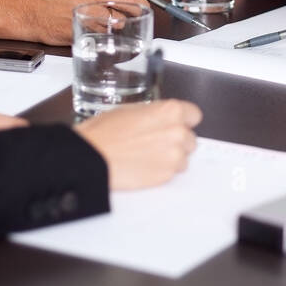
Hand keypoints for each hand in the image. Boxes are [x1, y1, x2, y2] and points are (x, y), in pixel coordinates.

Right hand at [14, 0, 163, 44]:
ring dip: (126, 20)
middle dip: (142, 5)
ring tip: (118, 18)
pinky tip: (103, 28)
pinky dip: (111, 32)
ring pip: (123, 18)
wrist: (26, 9)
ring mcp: (88, 9)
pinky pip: (108, 32)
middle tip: (142, 8)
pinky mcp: (83, 28)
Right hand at [75, 99, 201, 189]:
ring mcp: (174, 156)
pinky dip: (161, 171)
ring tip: (146, 156)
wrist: (91, 158)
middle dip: (176, 141)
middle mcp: (178, 132)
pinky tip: (142, 166)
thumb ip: (154, 113)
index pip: (194, 115)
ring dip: (170, 158)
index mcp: (171, 111)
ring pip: (183, 158)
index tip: (174, 125)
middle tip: (154, 143)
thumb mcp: (130, 110)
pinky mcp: (167, 176)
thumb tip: (160, 118)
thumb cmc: (103, 132)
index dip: (183, 121)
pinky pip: (172, 173)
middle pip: (190, 138)